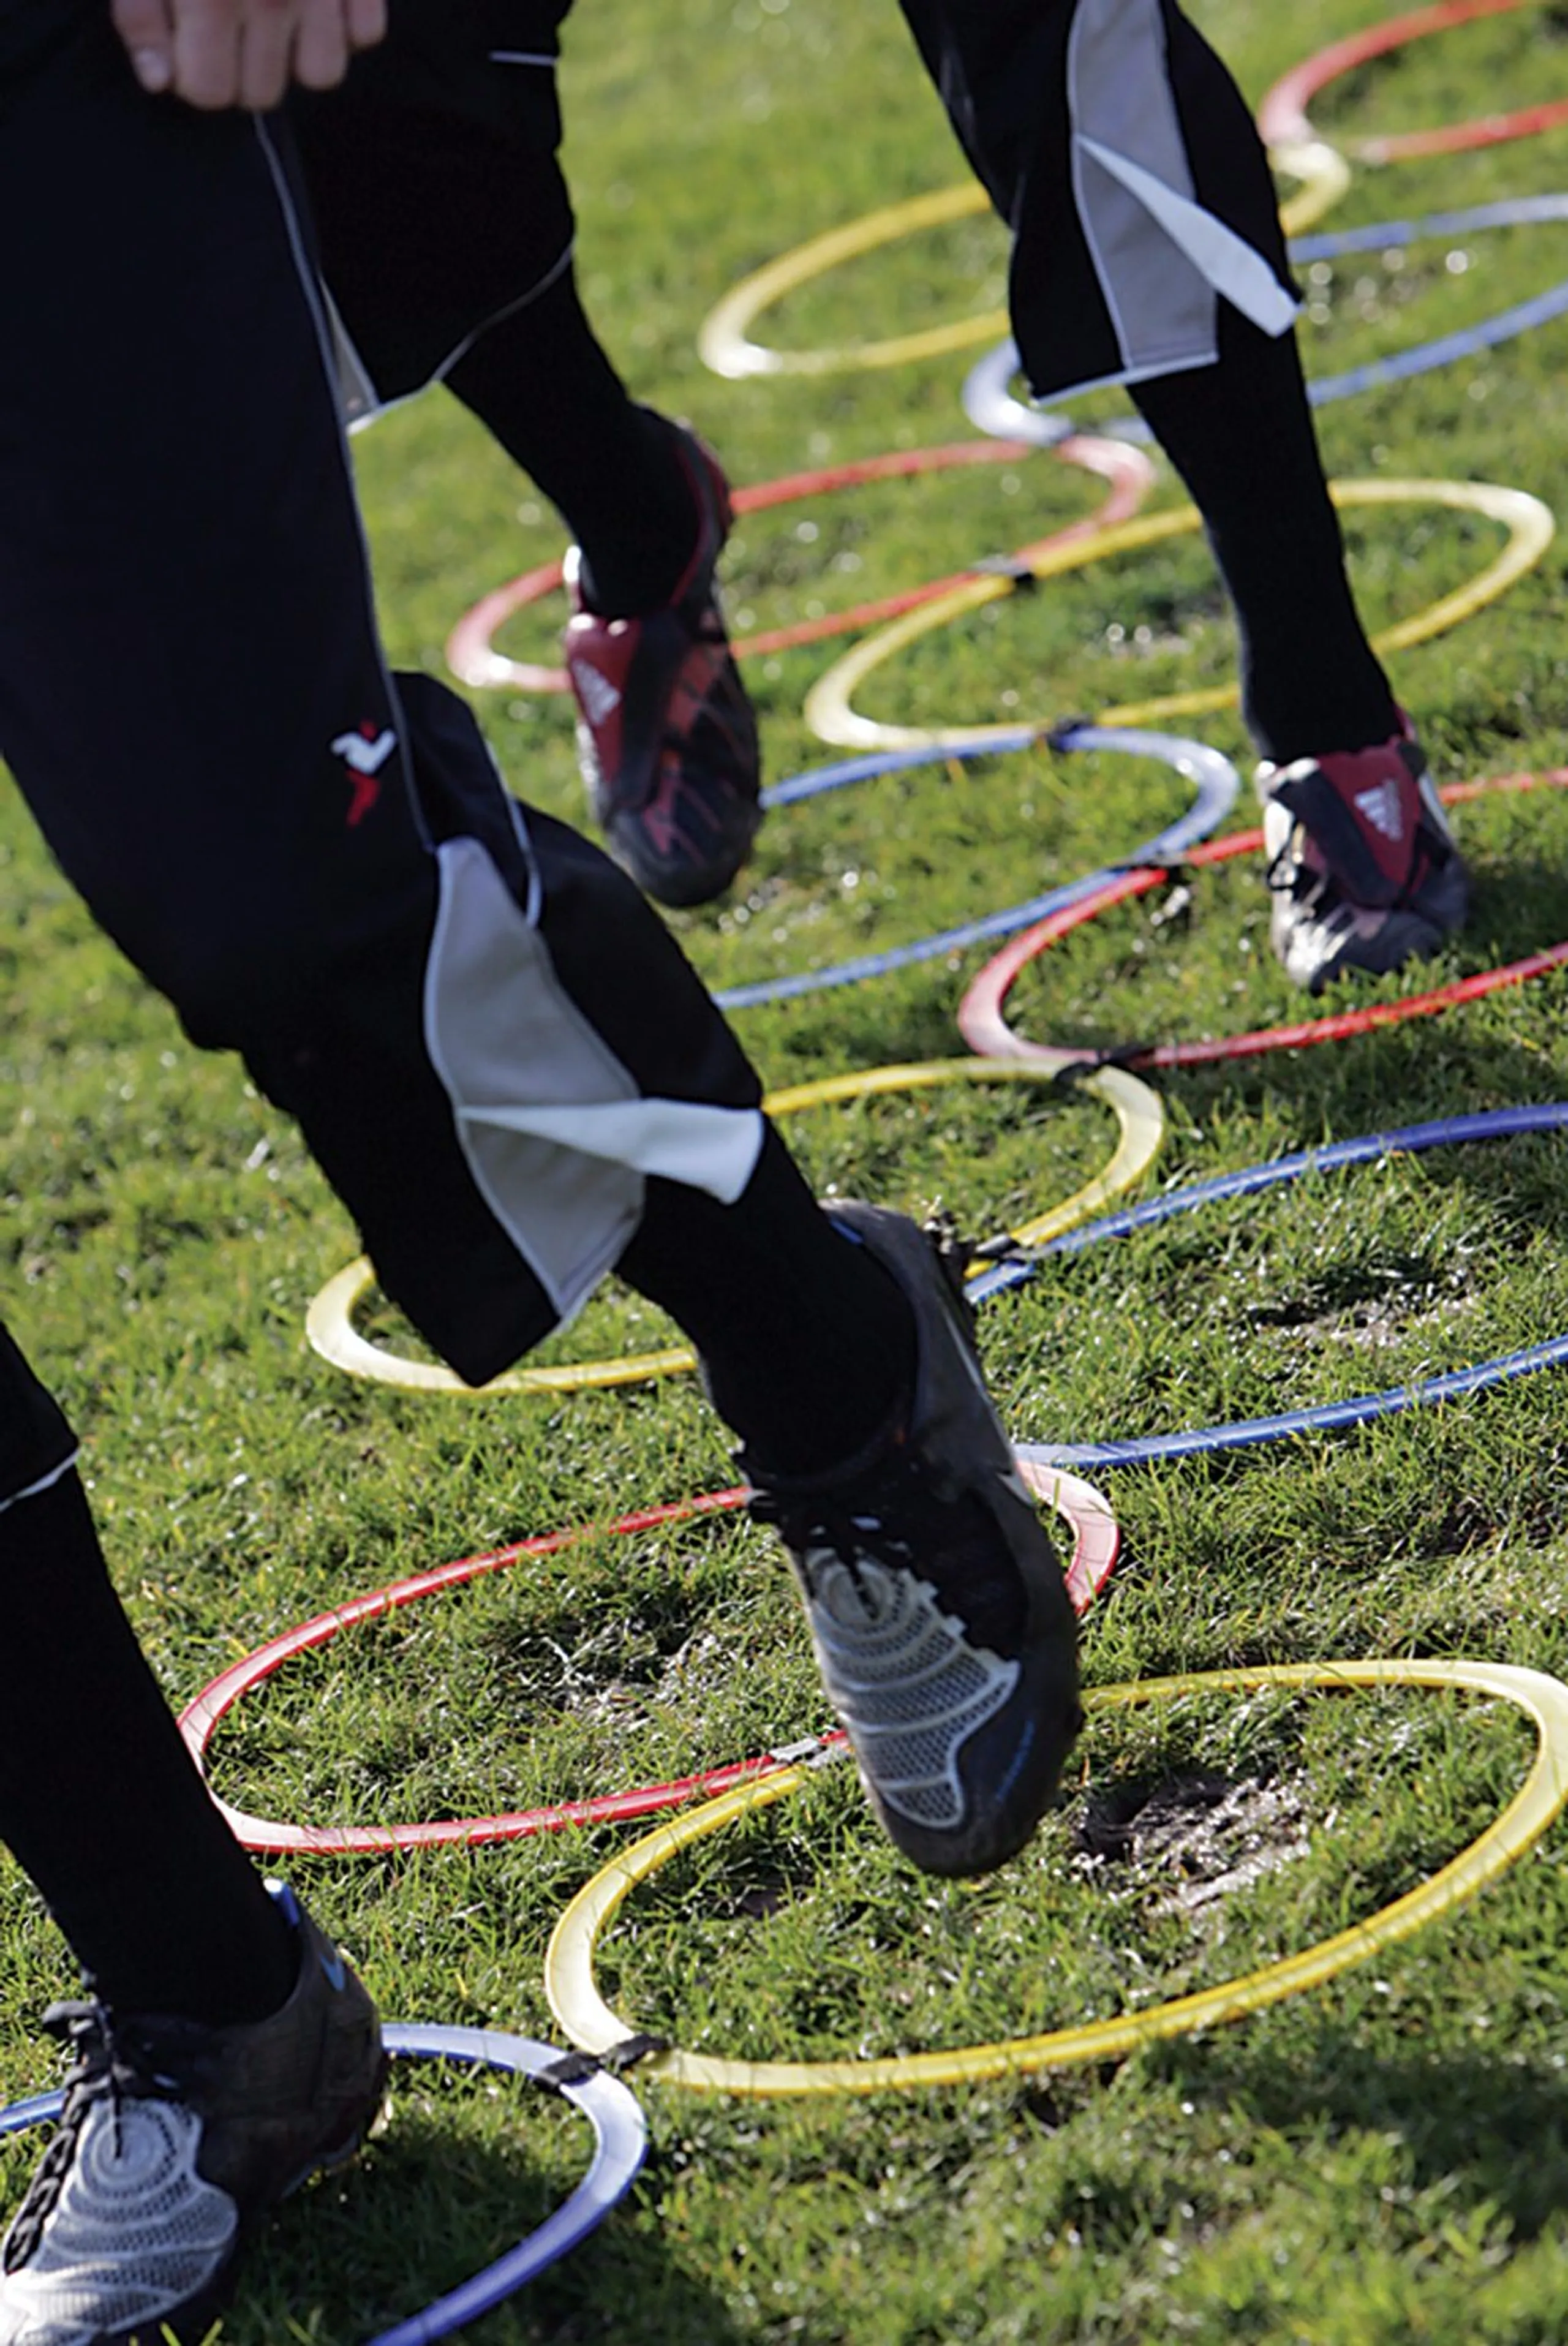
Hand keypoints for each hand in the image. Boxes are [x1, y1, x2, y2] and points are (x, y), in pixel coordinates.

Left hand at [110, 0, 386, 109]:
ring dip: (296, 57)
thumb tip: (159, 82)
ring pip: (320, 75)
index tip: (188, 49)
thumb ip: (139, 13)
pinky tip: (317, 1)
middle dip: (241, 72)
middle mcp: (271, 0)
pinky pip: (365, 35)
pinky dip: (345, 26)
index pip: (210, 95)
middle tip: (227, 28)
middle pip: (263, 95)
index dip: (193, 77)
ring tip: (274, 21)